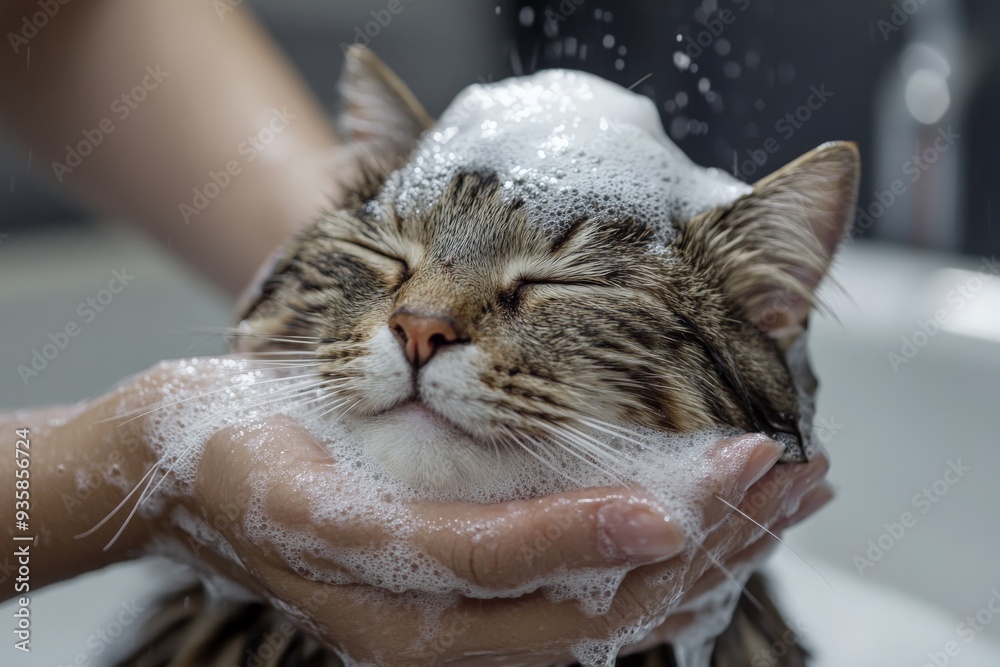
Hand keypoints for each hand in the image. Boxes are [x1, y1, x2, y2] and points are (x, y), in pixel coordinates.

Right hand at [137, 360, 830, 666]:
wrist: (181, 464)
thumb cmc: (249, 469)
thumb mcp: (346, 516)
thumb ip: (485, 546)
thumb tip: (639, 525)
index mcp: (436, 633)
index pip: (598, 596)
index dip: (685, 530)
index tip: (755, 461)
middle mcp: (464, 634)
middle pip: (626, 603)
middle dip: (724, 541)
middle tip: (802, 472)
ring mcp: (468, 607)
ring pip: (617, 593)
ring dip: (709, 542)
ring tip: (784, 490)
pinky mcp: (466, 570)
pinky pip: (582, 572)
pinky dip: (655, 537)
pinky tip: (697, 507)